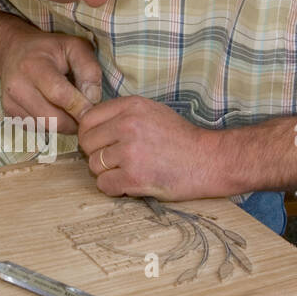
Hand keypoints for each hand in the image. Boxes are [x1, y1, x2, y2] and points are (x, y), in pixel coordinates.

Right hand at [0, 30, 102, 134]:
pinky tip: (53, 108)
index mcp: (33, 65)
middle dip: (75, 121)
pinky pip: (37, 129)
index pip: (59, 94)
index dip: (80, 106)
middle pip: (53, 119)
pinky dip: (51, 124)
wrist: (12, 51)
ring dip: (64, 124)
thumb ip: (89, 69)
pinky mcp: (9, 115)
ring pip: (46, 128)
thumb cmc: (48, 49)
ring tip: (70, 107)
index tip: (93, 108)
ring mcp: (10, 103)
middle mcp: (17, 86)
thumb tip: (92, 99)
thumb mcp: (74, 46)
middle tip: (86, 113)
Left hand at [78, 96, 226, 199]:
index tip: (100, 143)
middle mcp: (128, 126)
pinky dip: (114, 188)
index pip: (88, 119)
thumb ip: (123, 114)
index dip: (90, 134)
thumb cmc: (181, 139)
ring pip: (94, 166)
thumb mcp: (153, 112)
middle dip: (97, 154)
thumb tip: (91, 125)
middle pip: (87, 143)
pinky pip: (104, 185)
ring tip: (128, 171)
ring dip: (107, 173)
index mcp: (132, 106)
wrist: (209, 161)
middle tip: (116, 161)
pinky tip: (130, 184)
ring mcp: (130, 152)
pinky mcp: (134, 177)